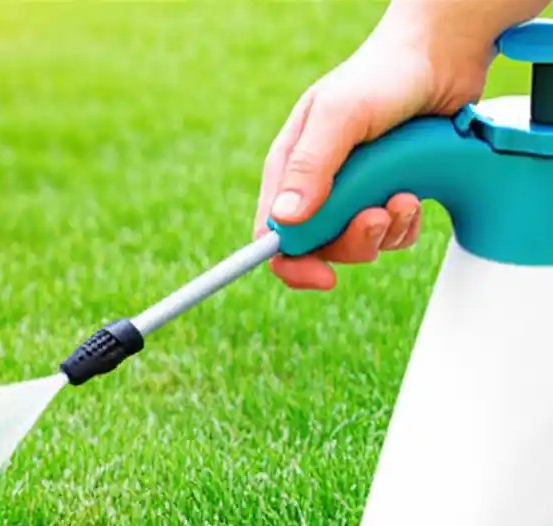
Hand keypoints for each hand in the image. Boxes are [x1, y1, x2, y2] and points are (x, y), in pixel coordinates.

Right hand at [257, 26, 490, 289]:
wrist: (443, 58)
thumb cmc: (383, 74)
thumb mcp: (340, 115)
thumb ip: (311, 166)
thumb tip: (285, 220)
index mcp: (290, 168)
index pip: (273, 232)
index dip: (291, 262)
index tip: (321, 276)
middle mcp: (317, 184)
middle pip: (320, 245)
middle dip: (353, 241)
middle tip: (378, 216)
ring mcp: (355, 192)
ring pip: (359, 244)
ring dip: (386, 230)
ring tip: (405, 196)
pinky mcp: (388, 194)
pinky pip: (392, 234)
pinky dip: (407, 223)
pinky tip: (415, 194)